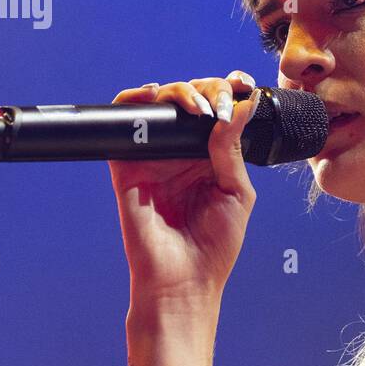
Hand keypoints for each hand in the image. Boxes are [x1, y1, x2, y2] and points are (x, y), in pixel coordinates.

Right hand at [108, 72, 262, 307]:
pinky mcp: (127, 165)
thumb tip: (242, 106)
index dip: (226, 90)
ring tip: (197, 107)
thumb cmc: (215, 245)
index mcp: (211, 157)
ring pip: (158, 104)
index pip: (217, 111)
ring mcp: (153, 156)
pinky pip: (122, 122)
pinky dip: (132, 100)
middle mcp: (181, 152)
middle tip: (220, 105)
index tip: (242, 84)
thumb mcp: (236, 193)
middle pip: (189, 99)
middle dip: (207, 89)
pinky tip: (152, 96)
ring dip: (177, 92)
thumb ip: (231, 150)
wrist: (184, 281)